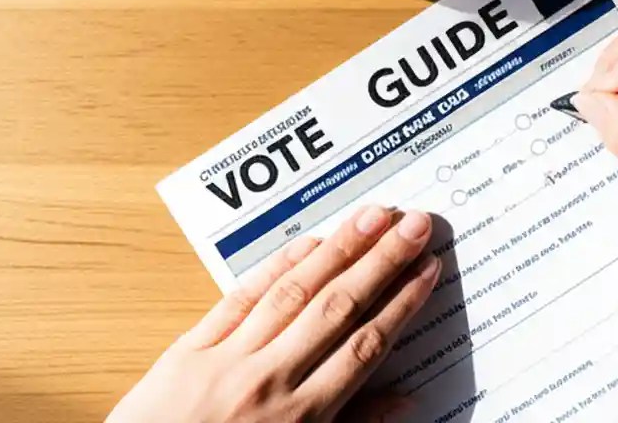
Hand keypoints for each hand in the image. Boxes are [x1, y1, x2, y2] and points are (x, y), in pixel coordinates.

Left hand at [107, 206, 438, 422]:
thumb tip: (404, 400)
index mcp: (303, 419)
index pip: (365, 346)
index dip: (402, 302)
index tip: (427, 267)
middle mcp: (270, 383)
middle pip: (338, 308)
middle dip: (383, 261)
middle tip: (414, 223)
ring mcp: (229, 360)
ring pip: (295, 292)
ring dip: (339, 249)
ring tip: (372, 215)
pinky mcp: (190, 348)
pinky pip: (241, 298)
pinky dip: (277, 265)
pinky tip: (309, 241)